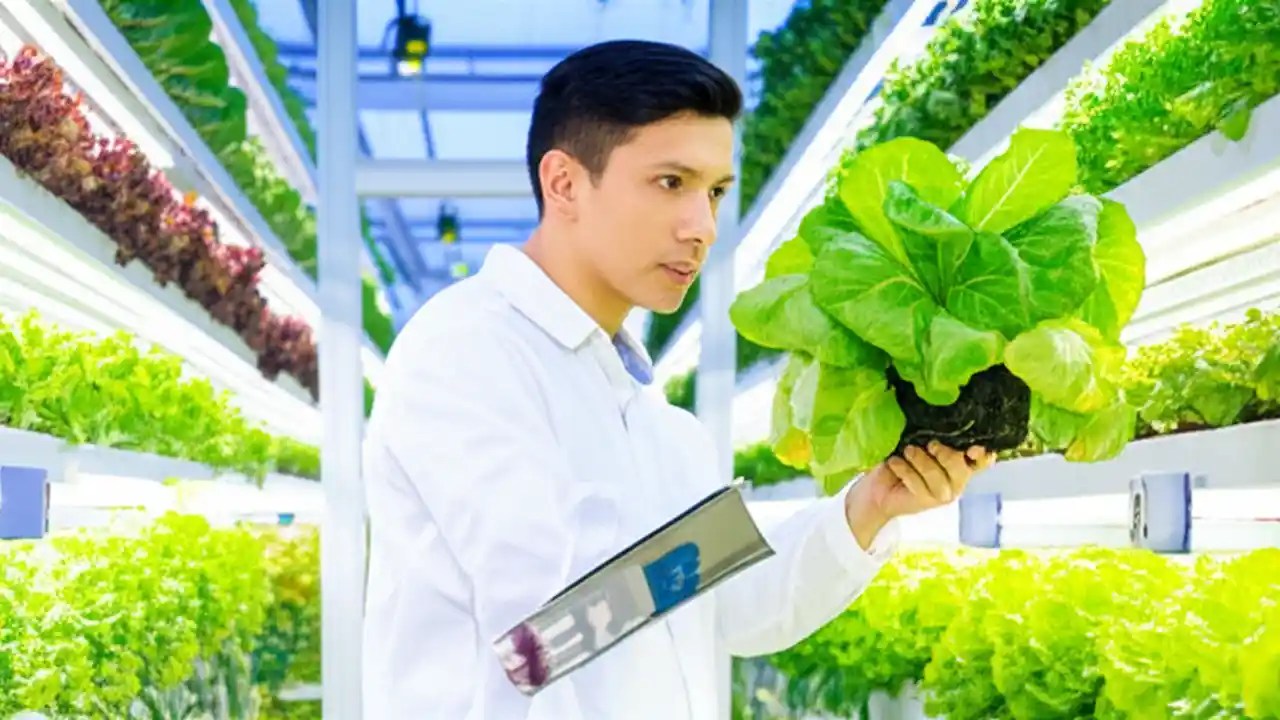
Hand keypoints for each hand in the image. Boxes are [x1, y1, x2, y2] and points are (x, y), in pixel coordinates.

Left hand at [844, 441, 996, 549]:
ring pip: (939, 478)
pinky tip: (894, 462)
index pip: (983, 459)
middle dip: (946, 454)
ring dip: (921, 461)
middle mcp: (957, 478)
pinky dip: (906, 471)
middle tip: (930, 444)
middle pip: (961, 467)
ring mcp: (944, 493)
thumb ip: (932, 434)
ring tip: (907, 450)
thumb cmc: (902, 456)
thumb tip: (936, 418)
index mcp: (961, 460)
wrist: (878, 484)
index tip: (974, 448)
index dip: (983, 455)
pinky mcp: (927, 502)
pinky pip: (920, 486)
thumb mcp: (918, 440)